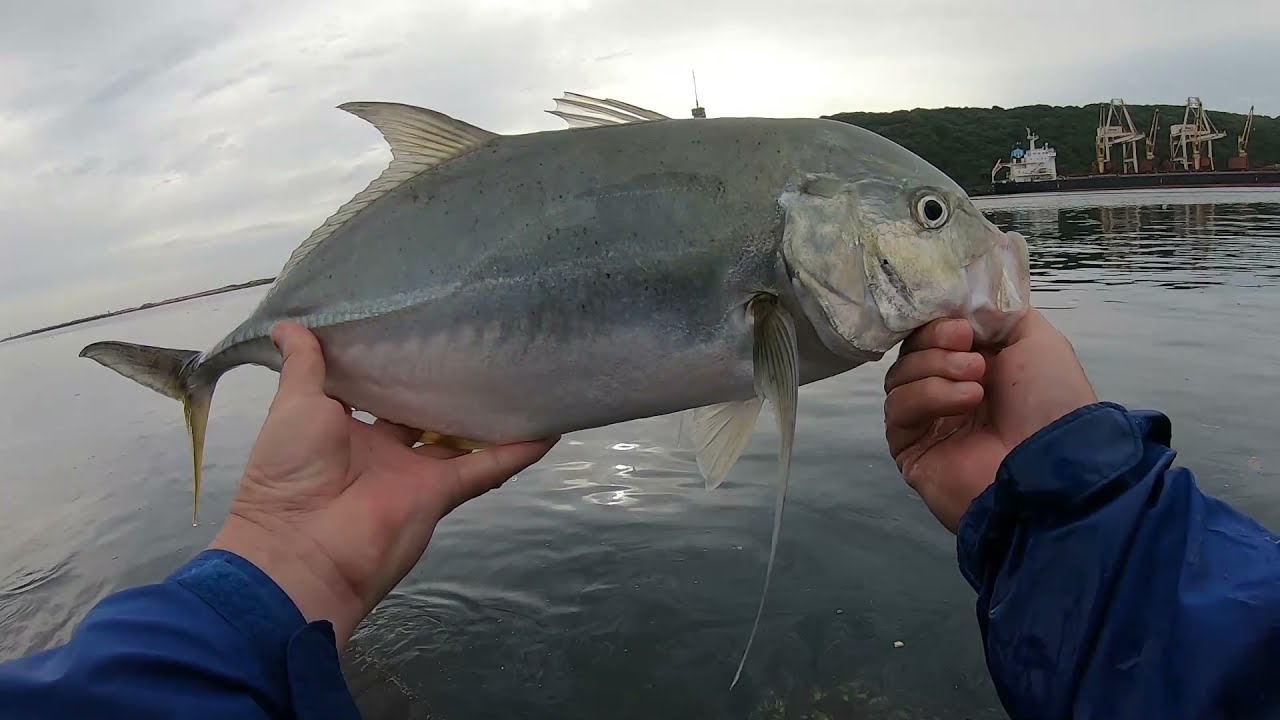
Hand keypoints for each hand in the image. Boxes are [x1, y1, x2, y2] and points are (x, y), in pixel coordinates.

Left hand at [209, 321, 556, 647]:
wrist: (302, 551)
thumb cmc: (290, 471)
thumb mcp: (295, 406)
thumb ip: (305, 367)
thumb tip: (289, 324)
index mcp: (345, 427)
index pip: (378, 389)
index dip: (397, 362)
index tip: (421, 324)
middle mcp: (384, 449)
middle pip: (424, 410)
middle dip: (446, 382)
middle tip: (478, 338)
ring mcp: (416, 472)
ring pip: (461, 436)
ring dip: (488, 413)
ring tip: (520, 373)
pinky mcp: (442, 493)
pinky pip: (486, 467)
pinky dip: (517, 451)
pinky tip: (549, 426)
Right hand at [883, 309, 1096, 532]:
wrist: (1053, 463)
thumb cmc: (1051, 400)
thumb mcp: (1035, 338)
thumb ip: (995, 313)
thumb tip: (960, 306)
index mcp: (976, 366)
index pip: (933, 333)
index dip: (938, 321)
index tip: (961, 323)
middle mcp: (948, 392)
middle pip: (911, 351)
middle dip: (936, 343)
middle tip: (967, 348)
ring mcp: (927, 422)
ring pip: (899, 377)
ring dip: (936, 369)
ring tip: (976, 381)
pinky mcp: (909, 448)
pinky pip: (898, 409)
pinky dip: (928, 396)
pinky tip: (965, 401)